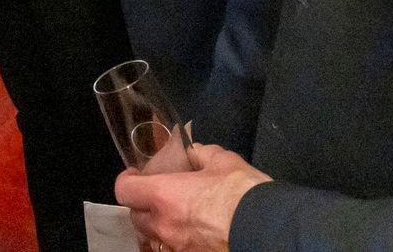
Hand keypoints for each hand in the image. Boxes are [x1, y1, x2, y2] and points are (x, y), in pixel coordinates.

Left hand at [116, 144, 270, 251]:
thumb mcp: (222, 161)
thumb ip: (201, 154)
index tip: (135, 174)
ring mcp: (178, 248)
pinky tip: (192, 234)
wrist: (267, 229)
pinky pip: (174, 250)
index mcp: (164, 196)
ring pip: (154, 239)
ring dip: (158, 227)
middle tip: (157, 196)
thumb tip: (193, 150)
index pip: (124, 191)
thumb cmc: (241, 192)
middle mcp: (164, 226)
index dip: (127, 180)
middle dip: (142, 206)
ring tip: (175, 218)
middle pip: (136, 218)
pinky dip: (176, 242)